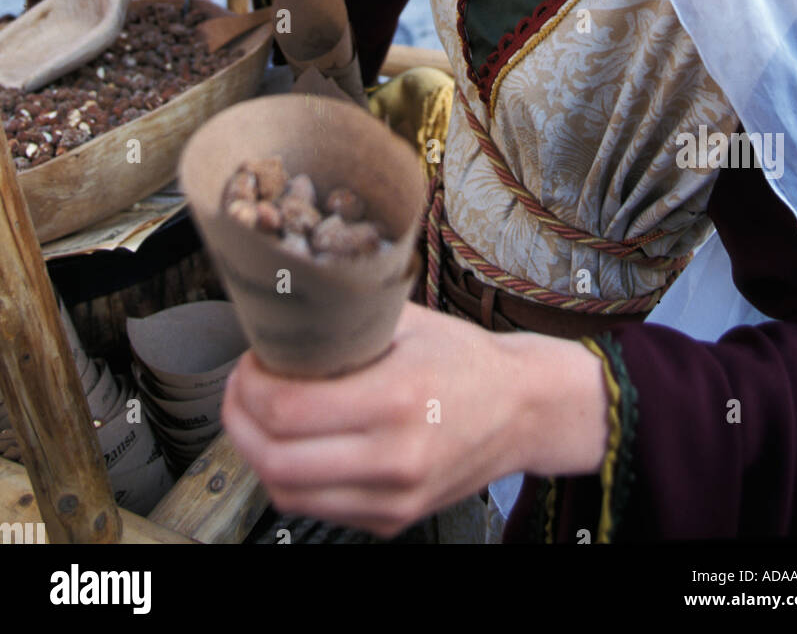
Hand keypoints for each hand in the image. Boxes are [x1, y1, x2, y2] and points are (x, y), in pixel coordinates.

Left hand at [222, 301, 608, 537]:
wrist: (524, 409)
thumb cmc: (465, 358)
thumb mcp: (407, 321)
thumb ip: (344, 320)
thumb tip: (280, 309)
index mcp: (397, 398)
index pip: (287, 410)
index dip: (249, 387)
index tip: (250, 361)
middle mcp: (395, 457)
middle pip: (274, 460)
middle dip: (239, 420)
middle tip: (241, 387)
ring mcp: (394, 497)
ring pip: (286, 493)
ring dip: (257, 454)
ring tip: (258, 416)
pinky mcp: (393, 520)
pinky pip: (315, 508)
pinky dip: (290, 477)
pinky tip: (294, 443)